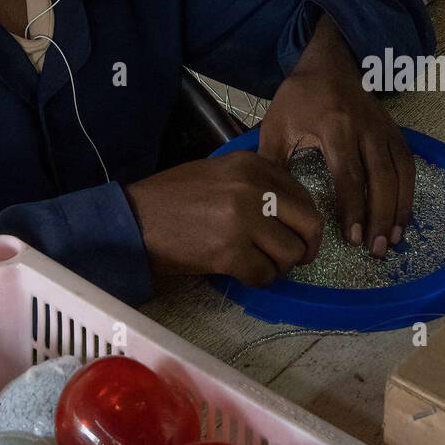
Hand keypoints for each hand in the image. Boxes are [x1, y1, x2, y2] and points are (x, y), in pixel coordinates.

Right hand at [123, 151, 322, 285]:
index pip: (303, 194)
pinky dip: (257, 280)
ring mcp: (243, 221)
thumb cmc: (174, 196)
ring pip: (290, 254)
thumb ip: (257, 183)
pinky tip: (239, 271)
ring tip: (257, 262)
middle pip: (308, 224)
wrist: (136, 219)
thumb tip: (291, 210)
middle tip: (292, 258)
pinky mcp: (230, 253)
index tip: (296, 234)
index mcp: (252, 164)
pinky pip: (265, 276)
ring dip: (278, 266)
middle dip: (304, 247)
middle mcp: (253, 188)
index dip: (303, 220)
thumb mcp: (220, 172)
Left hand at [259, 61, 414, 258]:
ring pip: (399, 174)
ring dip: (399, 210)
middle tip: (376, 251)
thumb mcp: (277, 123)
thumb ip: (272, 161)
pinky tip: (402, 217)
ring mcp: (383, 129)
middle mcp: (365, 128)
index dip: (353, 208)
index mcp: (334, 126)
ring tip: (392, 242)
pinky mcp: (394, 131)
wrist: (329, 62)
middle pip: (380, 178)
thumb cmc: (299, 97)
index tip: (353, 239)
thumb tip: (266, 201)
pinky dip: (409, 193)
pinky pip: (408, 165)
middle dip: (380, 217)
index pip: (348, 174)